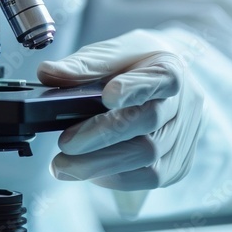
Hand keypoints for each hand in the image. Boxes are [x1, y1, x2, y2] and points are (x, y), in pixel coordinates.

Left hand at [37, 30, 204, 190]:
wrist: (168, 83)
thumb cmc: (137, 66)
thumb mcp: (113, 53)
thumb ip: (83, 65)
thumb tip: (48, 73)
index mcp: (169, 69)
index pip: (160, 79)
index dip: (134, 89)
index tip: (107, 96)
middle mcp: (184, 105)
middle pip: (149, 122)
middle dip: (102, 135)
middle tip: (65, 144)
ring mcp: (183, 138)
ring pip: (149, 157)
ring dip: (101, 164)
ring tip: (64, 165)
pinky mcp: (177, 165)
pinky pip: (149, 178)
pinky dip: (114, 178)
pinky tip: (89, 172)